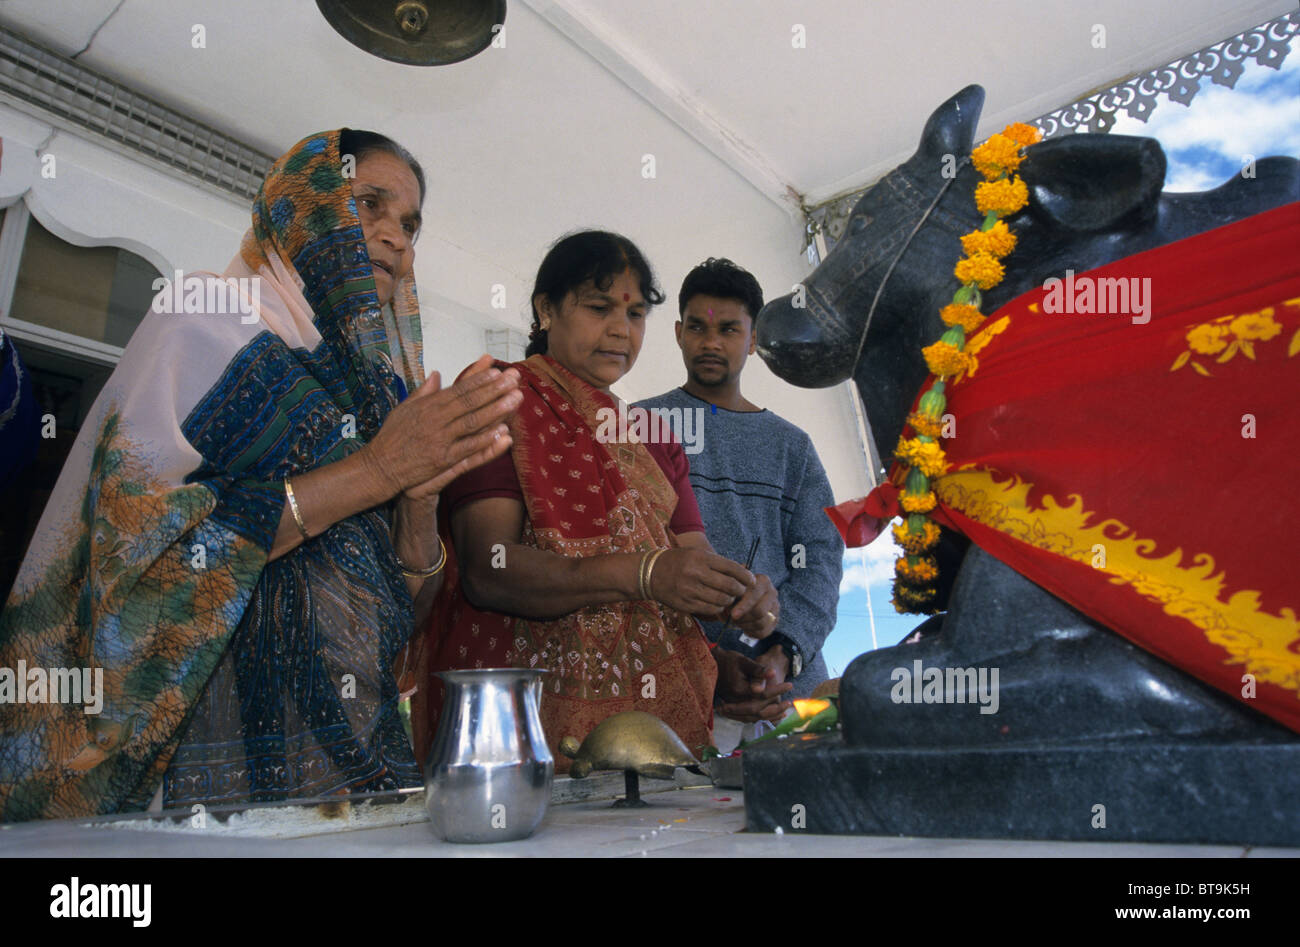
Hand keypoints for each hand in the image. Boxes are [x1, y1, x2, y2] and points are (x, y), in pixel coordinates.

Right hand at [363, 354, 521, 499]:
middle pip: (470, 402)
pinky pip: (469, 449)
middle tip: (514, 379)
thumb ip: (423, 392)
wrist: (380, 467)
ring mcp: (441, 440)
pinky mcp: (443, 460)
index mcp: (428, 406)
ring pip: (473, 423)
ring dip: (496, 410)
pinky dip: (486, 441)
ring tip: (515, 399)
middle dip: (494, 389)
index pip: (458, 389)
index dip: (479, 379)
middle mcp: (436, 420)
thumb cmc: (392, 437)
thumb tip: (437, 374)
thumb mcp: (404, 408)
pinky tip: (503, 433)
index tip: (496, 370)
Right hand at [647, 547, 752, 615]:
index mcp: (700, 558)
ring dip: (729, 600)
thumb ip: (718, 562)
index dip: (745, 576)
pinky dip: (718, 608)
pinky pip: (711, 610)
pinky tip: (717, 603)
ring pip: (722, 600)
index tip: (751, 580)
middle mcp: (696, 574)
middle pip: (729, 586)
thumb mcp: (696, 554)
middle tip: (740, 590)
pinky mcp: (686, 604)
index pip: (731, 568)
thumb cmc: (678, 561)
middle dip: (740, 590)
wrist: (650, 574)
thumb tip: (744, 570)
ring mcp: (690, 591)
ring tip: (728, 597)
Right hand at [713, 648, 792, 722]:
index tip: (790, 685)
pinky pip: (748, 718)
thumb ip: (758, 670)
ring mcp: (732, 706)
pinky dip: (760, 719)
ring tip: (784, 712)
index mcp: (739, 690)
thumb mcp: (744, 661)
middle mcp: (735, 701)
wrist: (713, 664)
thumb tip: (773, 673)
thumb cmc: (729, 660)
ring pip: (754, 717)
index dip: (778, 690)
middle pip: (759, 710)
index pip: (763, 694)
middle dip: (776, 707)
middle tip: (789, 703)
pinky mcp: (732, 708)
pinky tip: (770, 716)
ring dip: (770, 716)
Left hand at [724, 573, 778, 639]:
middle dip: (744, 618)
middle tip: (733, 619)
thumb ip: (732, 597)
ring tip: (737, 622)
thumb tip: (733, 613)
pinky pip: (763, 632)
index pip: (755, 595)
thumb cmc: (735, 592)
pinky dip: (751, 632)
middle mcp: (772, 593)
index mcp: (763, 581)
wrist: (741, 597)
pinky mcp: (775, 620)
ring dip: (746, 626)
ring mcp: (775, 607)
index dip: (744, 606)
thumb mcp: (732, 589)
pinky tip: (744, 628)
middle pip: (760, 611)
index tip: (734, 615)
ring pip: (761, 623)